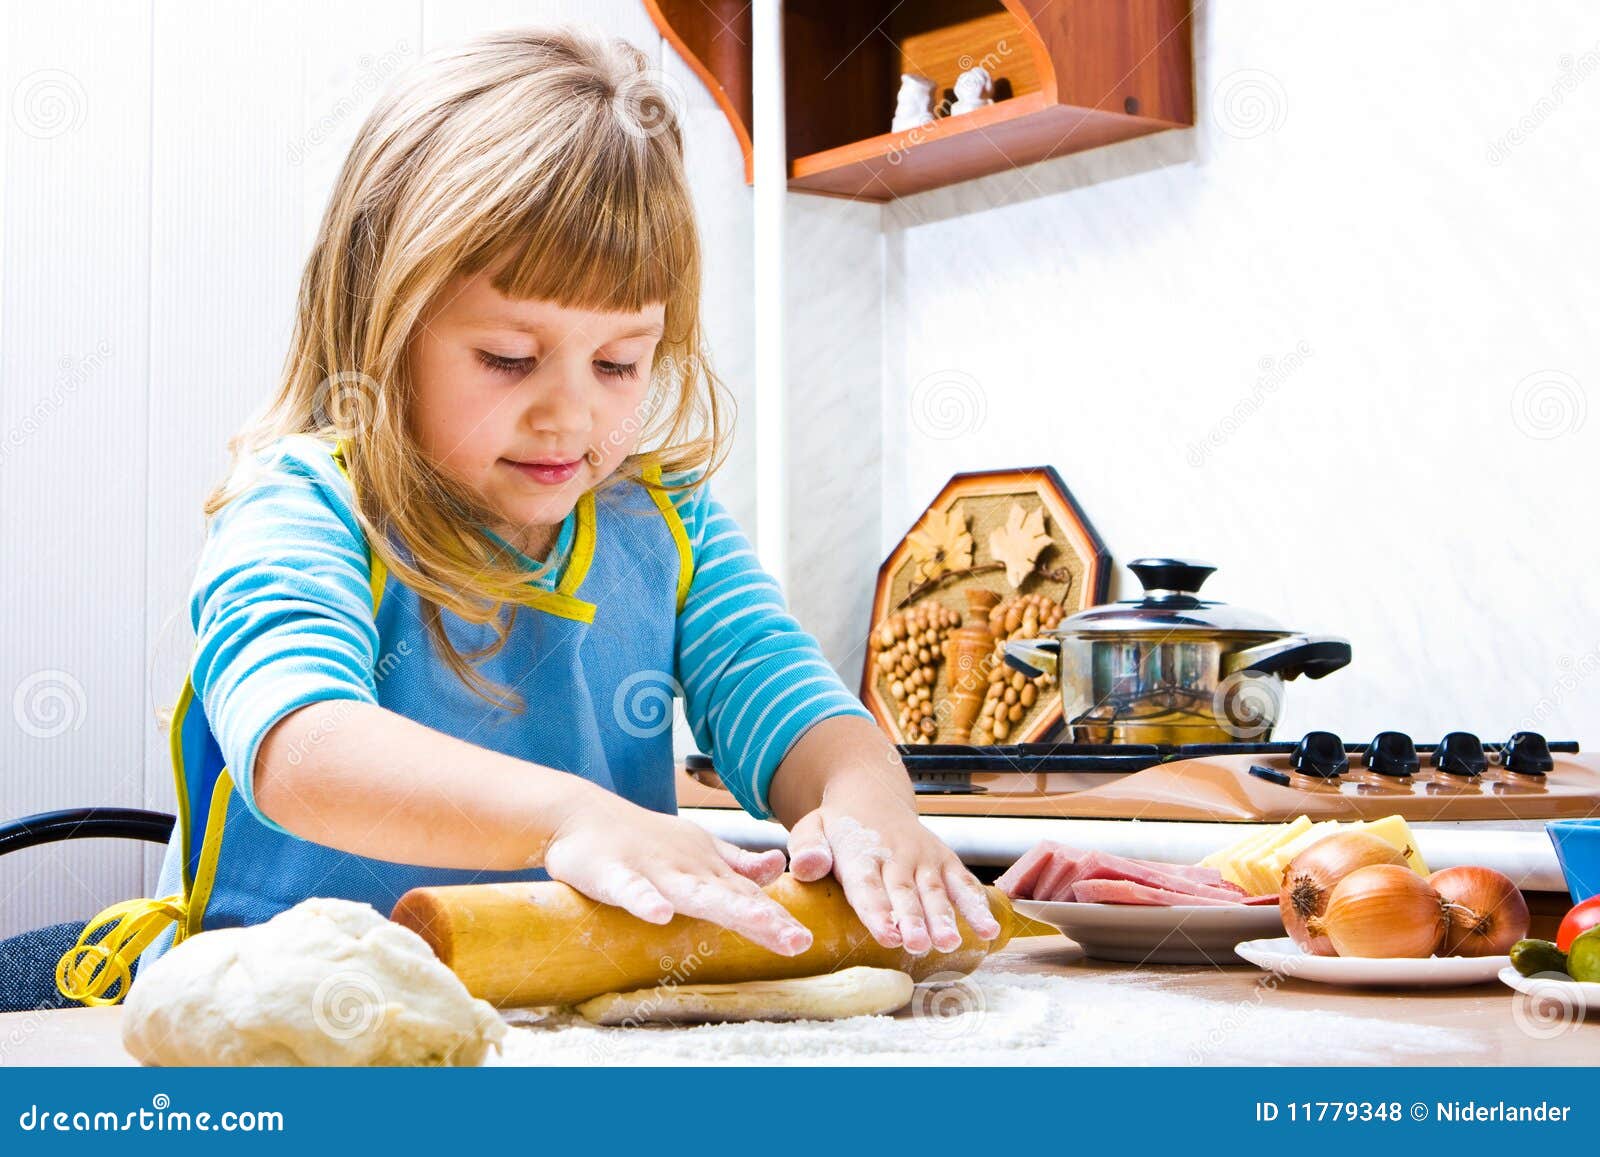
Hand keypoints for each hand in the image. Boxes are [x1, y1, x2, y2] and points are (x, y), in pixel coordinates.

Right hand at [542, 793, 812, 955]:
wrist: (581, 814)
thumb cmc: (641, 837)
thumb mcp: (696, 849)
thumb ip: (735, 864)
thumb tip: (779, 867)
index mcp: (705, 869)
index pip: (747, 897)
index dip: (776, 918)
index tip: (806, 940)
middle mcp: (686, 869)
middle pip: (731, 896)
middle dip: (765, 918)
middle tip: (799, 941)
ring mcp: (652, 870)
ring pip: (692, 892)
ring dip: (725, 907)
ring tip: (759, 923)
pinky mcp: (614, 873)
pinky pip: (631, 890)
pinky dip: (645, 901)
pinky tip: (661, 915)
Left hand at [785, 784, 1001, 954]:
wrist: (871, 794)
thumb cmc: (840, 826)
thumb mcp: (812, 826)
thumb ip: (806, 847)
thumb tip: (806, 868)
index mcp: (861, 852)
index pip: (868, 886)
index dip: (877, 912)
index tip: (887, 935)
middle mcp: (896, 854)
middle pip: (904, 892)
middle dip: (913, 920)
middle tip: (920, 945)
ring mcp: (924, 857)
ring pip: (935, 890)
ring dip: (944, 917)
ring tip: (950, 943)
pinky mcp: (945, 860)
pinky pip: (963, 883)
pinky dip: (977, 906)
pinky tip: (988, 931)